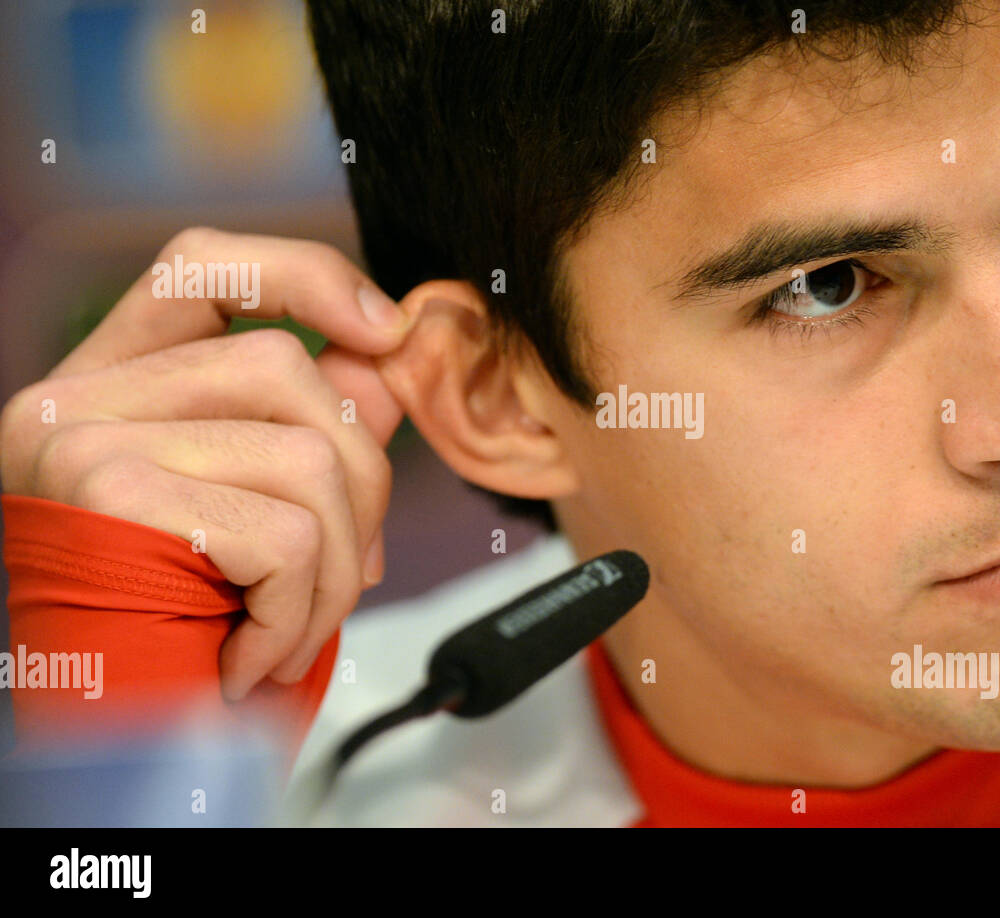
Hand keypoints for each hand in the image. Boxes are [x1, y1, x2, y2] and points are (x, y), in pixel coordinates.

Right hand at [0, 228, 413, 699]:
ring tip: (293, 632)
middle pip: (286, 369)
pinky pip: (286, 532)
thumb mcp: (255, 517)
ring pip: (306, 456)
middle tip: (348, 574)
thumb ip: (314, 430)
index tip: (385, 330)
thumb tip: (384, 360)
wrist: (110, 747)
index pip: (201, 263)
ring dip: (338, 570)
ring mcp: (79, 438)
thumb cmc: (181, 636)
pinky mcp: (106, 493)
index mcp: (109, 387)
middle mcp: (73, 398)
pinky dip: (299, 611)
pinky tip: (251, 654)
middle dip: (362, 485)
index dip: (302, 274)